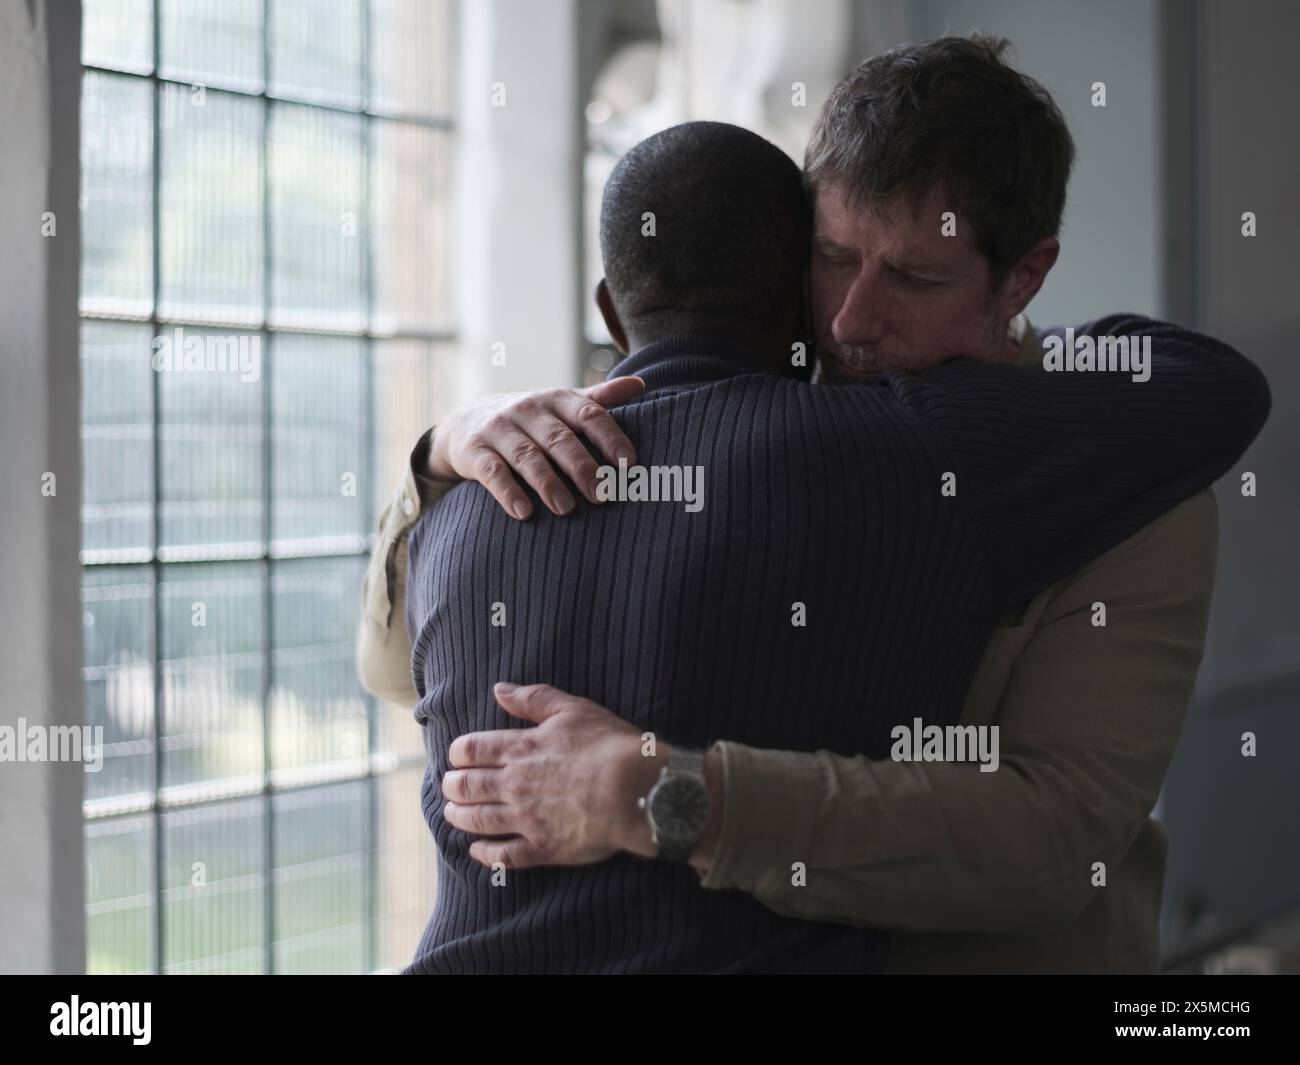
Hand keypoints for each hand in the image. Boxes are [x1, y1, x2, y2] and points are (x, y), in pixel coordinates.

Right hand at [427, 378, 645, 519]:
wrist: (465, 422)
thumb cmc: (530, 420)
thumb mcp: (561, 406)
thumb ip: (598, 399)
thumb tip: (640, 383)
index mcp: (556, 400)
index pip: (588, 414)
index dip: (609, 438)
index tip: (629, 463)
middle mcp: (527, 411)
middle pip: (559, 438)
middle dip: (582, 466)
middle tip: (603, 495)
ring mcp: (499, 430)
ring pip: (527, 456)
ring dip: (547, 483)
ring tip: (566, 509)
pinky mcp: (474, 452)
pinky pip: (492, 472)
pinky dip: (508, 492)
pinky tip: (524, 512)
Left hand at [441, 682, 665, 869]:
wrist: (637, 789)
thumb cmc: (608, 745)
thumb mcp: (572, 709)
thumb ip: (533, 699)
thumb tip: (499, 689)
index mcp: (519, 748)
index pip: (470, 750)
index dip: (458, 753)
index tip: (457, 757)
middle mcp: (514, 785)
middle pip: (466, 786)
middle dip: (452, 785)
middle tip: (450, 786)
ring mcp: (526, 819)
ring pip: (477, 820)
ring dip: (459, 816)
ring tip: (452, 814)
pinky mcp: (542, 848)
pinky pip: (503, 856)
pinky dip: (484, 854)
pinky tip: (477, 850)